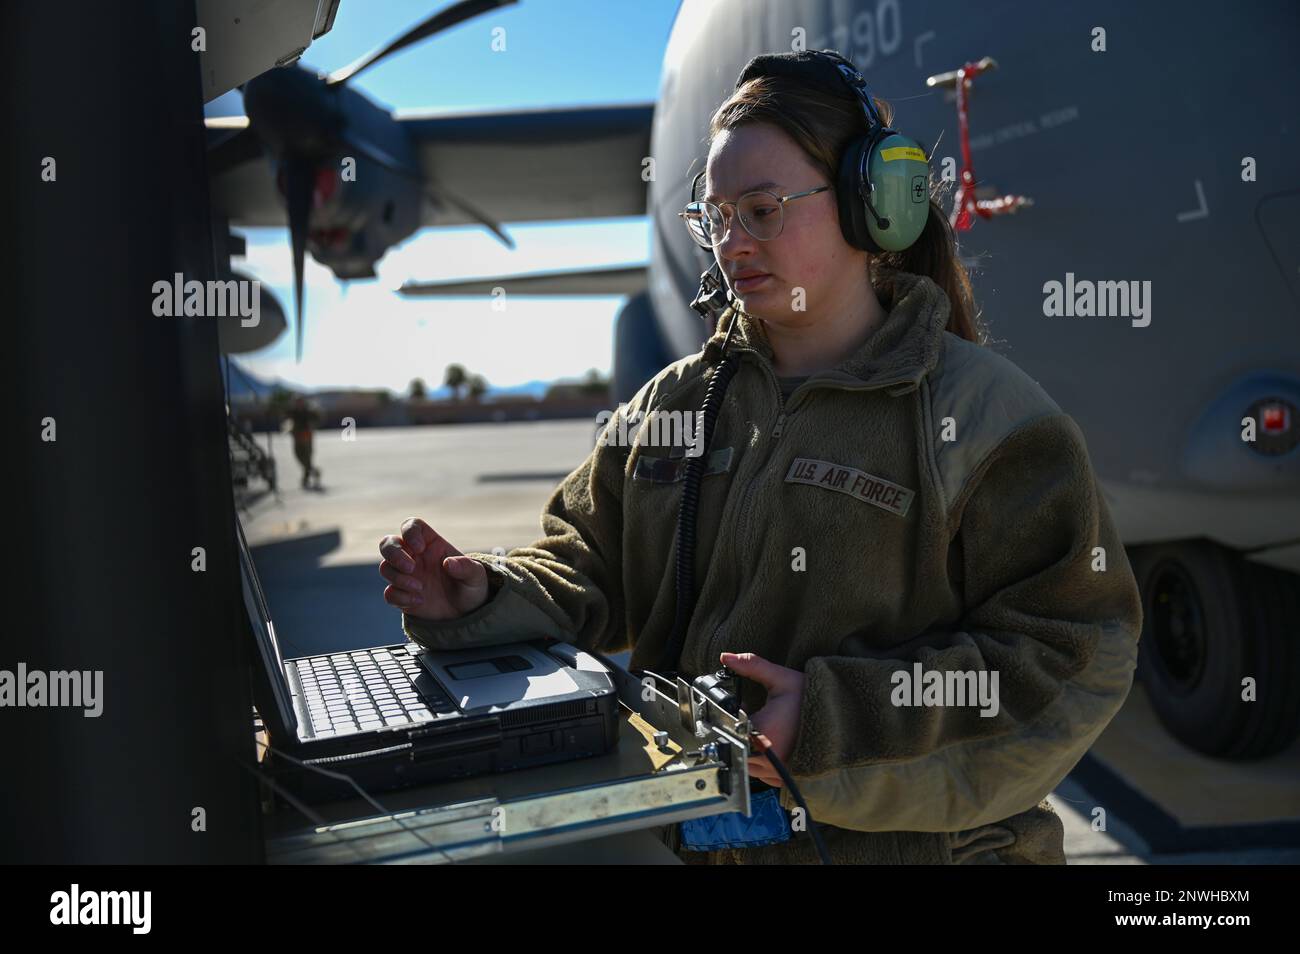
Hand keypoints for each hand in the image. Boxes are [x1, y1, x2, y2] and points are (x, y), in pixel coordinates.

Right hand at [379, 516, 489, 620]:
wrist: (466, 612)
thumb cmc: (471, 587)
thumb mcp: (476, 577)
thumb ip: (466, 567)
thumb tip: (448, 563)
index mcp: (431, 544)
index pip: (411, 526)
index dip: (410, 532)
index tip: (420, 547)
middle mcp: (414, 557)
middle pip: (388, 543)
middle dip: (394, 554)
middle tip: (411, 568)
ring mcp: (406, 576)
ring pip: (386, 568)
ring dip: (399, 578)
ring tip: (421, 588)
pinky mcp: (402, 595)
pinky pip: (389, 593)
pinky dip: (400, 597)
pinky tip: (419, 601)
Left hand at [719, 651, 805, 786]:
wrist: (846, 721)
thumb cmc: (814, 700)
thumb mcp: (782, 679)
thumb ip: (752, 666)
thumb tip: (726, 656)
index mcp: (763, 735)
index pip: (730, 731)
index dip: (731, 718)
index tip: (743, 708)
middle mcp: (768, 759)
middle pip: (736, 749)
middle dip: (740, 734)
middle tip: (756, 718)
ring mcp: (776, 772)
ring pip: (746, 764)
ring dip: (749, 748)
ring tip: (766, 729)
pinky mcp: (784, 779)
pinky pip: (761, 775)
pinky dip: (762, 761)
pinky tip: (774, 743)